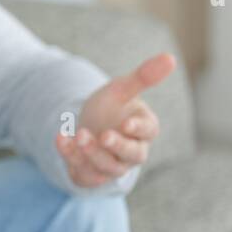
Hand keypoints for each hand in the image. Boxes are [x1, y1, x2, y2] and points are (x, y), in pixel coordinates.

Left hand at [55, 52, 175, 187]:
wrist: (86, 126)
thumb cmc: (111, 108)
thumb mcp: (122, 89)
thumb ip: (143, 77)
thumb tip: (171, 57)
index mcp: (143, 129)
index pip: (149, 131)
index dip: (139, 128)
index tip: (126, 123)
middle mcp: (132, 151)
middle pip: (133, 155)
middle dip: (118, 146)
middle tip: (104, 135)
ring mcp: (111, 165)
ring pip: (108, 167)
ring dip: (93, 153)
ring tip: (79, 135)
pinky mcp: (91, 174)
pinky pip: (83, 171)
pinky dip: (71, 157)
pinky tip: (61, 138)